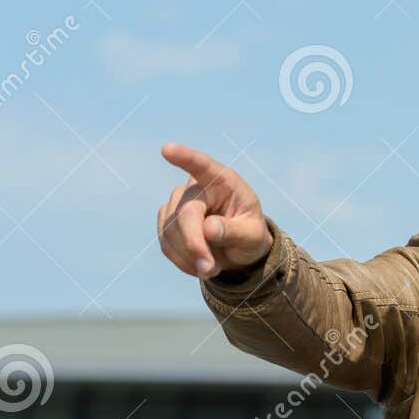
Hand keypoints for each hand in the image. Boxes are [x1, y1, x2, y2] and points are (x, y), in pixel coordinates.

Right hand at [157, 143, 271, 278]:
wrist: (238, 249)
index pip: (203, 166)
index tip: (167, 149)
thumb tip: (209, 228)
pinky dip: (182, 260)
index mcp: (224, 182)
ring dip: (190, 256)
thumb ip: (235, 231)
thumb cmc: (250, 235)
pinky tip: (199, 264)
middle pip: (185, 214)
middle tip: (210, 269)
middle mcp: (196, 188)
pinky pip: (165, 244)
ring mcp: (177, 203)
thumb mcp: (253, 235)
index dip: (185, 158)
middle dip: (195, 244)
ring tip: (212, 267)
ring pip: (171, 231)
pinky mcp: (165, 222)